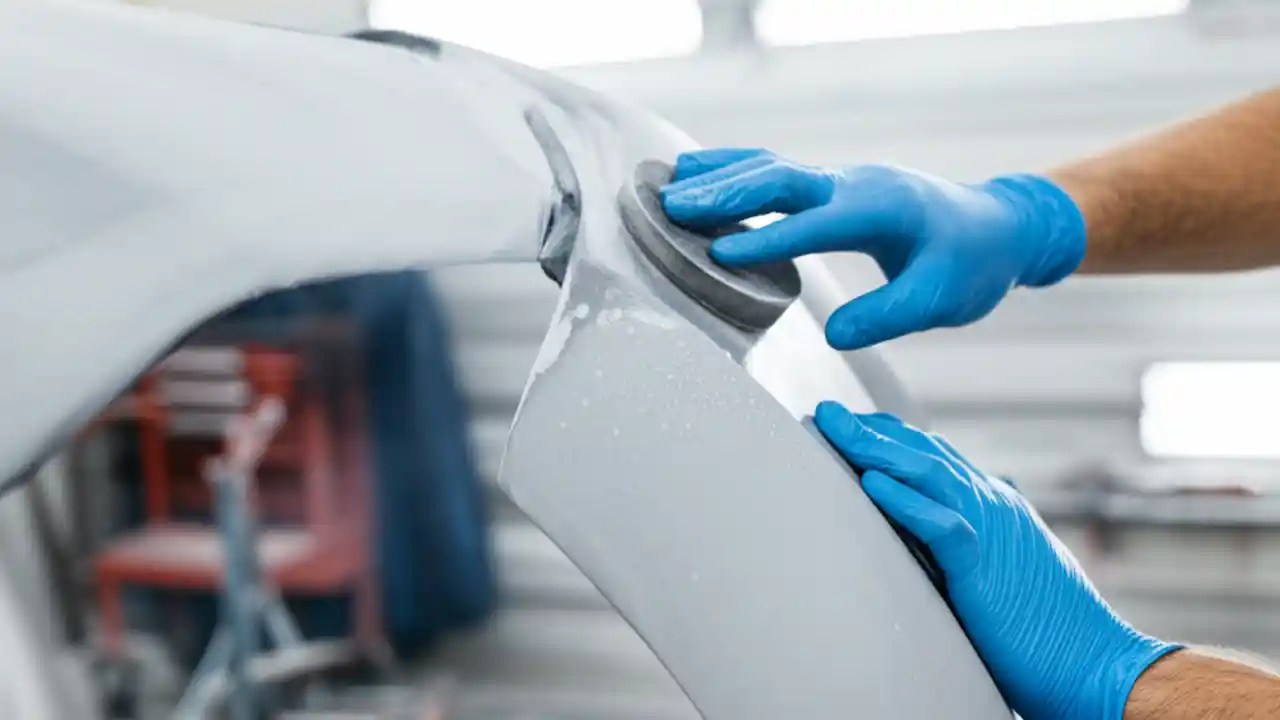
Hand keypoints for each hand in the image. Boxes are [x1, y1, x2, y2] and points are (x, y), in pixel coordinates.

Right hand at [661, 148, 1085, 349]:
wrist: (997, 225)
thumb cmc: (973, 264)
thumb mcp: (942, 298)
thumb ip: (889, 315)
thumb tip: (835, 335)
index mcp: (884, 209)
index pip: (817, 222)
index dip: (768, 237)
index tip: (719, 253)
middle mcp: (856, 183)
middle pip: (782, 177)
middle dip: (726, 192)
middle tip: (672, 207)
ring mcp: (842, 179)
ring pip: (772, 166)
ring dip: (720, 175)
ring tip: (666, 185)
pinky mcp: (832, 185)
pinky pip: (775, 169)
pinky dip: (733, 168)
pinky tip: (696, 171)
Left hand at [814, 402, 1178, 719]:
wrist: (1097, 666)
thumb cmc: (1047, 630)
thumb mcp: (1000, 572)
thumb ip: (968, 545)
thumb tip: (939, 530)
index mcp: (994, 506)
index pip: (935, 456)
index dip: (889, 437)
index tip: (849, 425)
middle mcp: (992, 505)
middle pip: (923, 452)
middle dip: (870, 429)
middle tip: (824, 411)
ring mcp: (992, 529)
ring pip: (927, 473)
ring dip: (874, 447)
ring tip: (833, 426)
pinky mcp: (985, 565)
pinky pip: (941, 524)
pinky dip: (904, 500)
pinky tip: (871, 482)